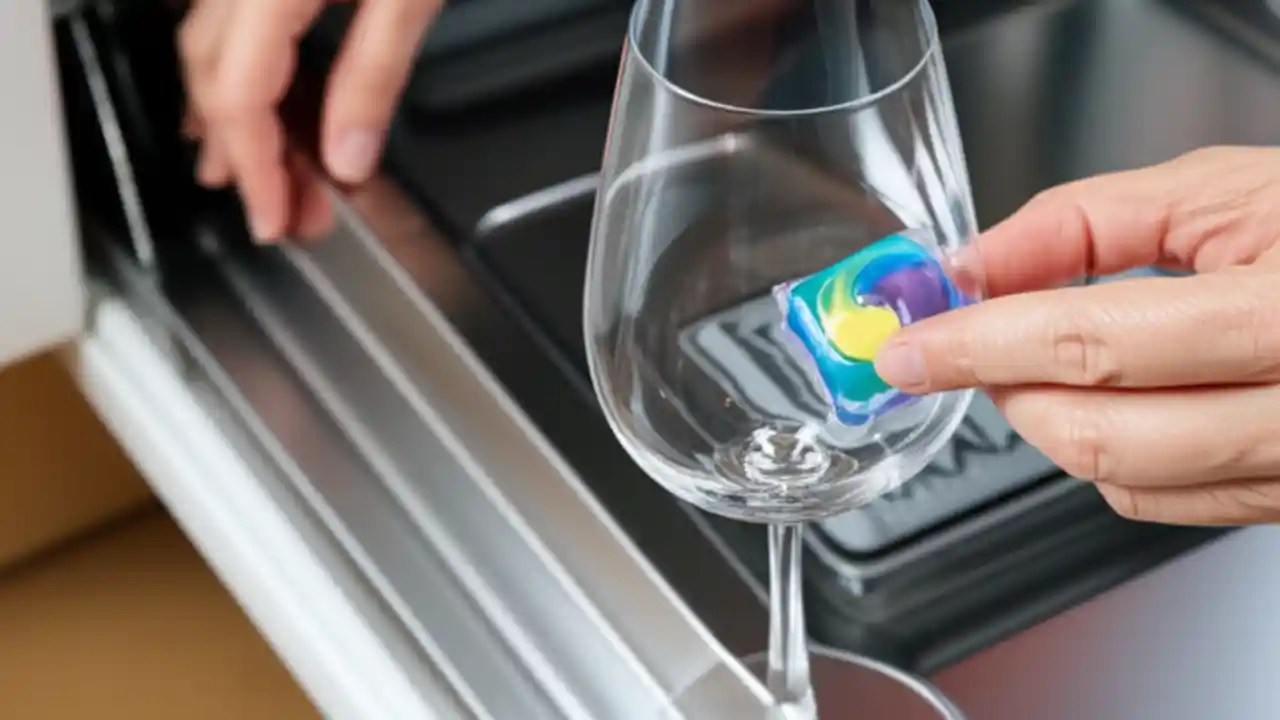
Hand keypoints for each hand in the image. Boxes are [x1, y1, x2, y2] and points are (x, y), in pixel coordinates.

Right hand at [178, 0, 442, 240]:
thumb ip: (373, 74)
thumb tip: (347, 161)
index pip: (239, 96)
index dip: (255, 169)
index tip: (274, 221)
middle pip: (213, 74)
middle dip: (242, 153)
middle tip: (276, 210)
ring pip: (212, 45)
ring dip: (232, 113)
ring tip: (256, 169)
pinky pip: (231, 20)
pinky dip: (240, 67)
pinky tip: (259, 93)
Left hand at [874, 146, 1279, 525]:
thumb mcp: (1216, 190)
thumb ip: (1079, 225)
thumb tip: (972, 267)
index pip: (1089, 342)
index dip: (975, 345)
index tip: (910, 348)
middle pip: (1098, 433)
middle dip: (1005, 389)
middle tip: (966, 344)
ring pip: (1124, 481)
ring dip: (1047, 423)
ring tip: (1034, 361)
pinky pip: (1166, 503)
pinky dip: (1104, 457)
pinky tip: (1100, 401)